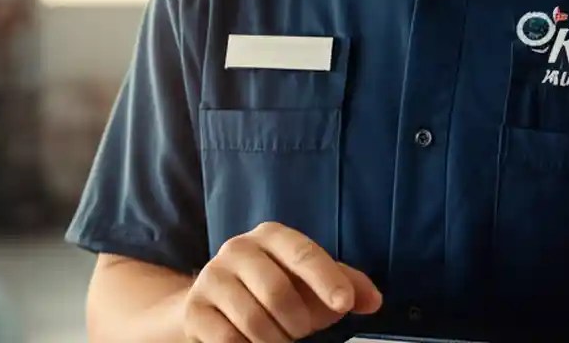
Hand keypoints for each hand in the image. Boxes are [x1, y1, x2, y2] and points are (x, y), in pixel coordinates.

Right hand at [180, 221, 382, 341]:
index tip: (344, 304)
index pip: (302, 253)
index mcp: (271, 236)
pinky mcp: (195, 308)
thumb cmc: (273, 291)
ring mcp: (212, 277)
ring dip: (275, 340)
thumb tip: (373, 300)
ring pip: (254, 321)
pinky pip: (229, 340)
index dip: (326, 279)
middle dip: (298, 323)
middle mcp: (238, 248)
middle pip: (277, 292)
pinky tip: (253, 342)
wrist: (213, 305)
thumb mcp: (312, 285)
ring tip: (278, 337)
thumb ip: (347, 287)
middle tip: (300, 330)